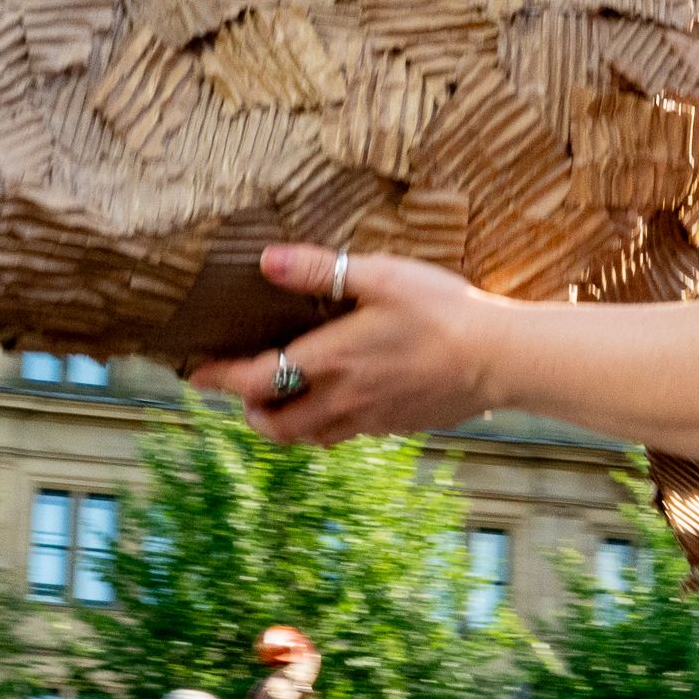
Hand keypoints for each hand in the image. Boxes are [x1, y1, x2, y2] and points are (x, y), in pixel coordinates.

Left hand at [186, 248, 502, 445]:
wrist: (501, 359)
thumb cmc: (443, 311)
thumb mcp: (380, 276)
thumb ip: (319, 270)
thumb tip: (265, 261)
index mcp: (330, 362)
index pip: (254, 381)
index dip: (220, 379)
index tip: (196, 374)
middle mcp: (343, 400)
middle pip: (275, 426)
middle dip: (250, 413)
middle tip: (241, 393)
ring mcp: (370, 419)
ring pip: (309, 437)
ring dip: (285, 425)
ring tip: (280, 402)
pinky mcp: (395, 426)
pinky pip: (345, 435)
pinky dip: (325, 425)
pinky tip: (338, 402)